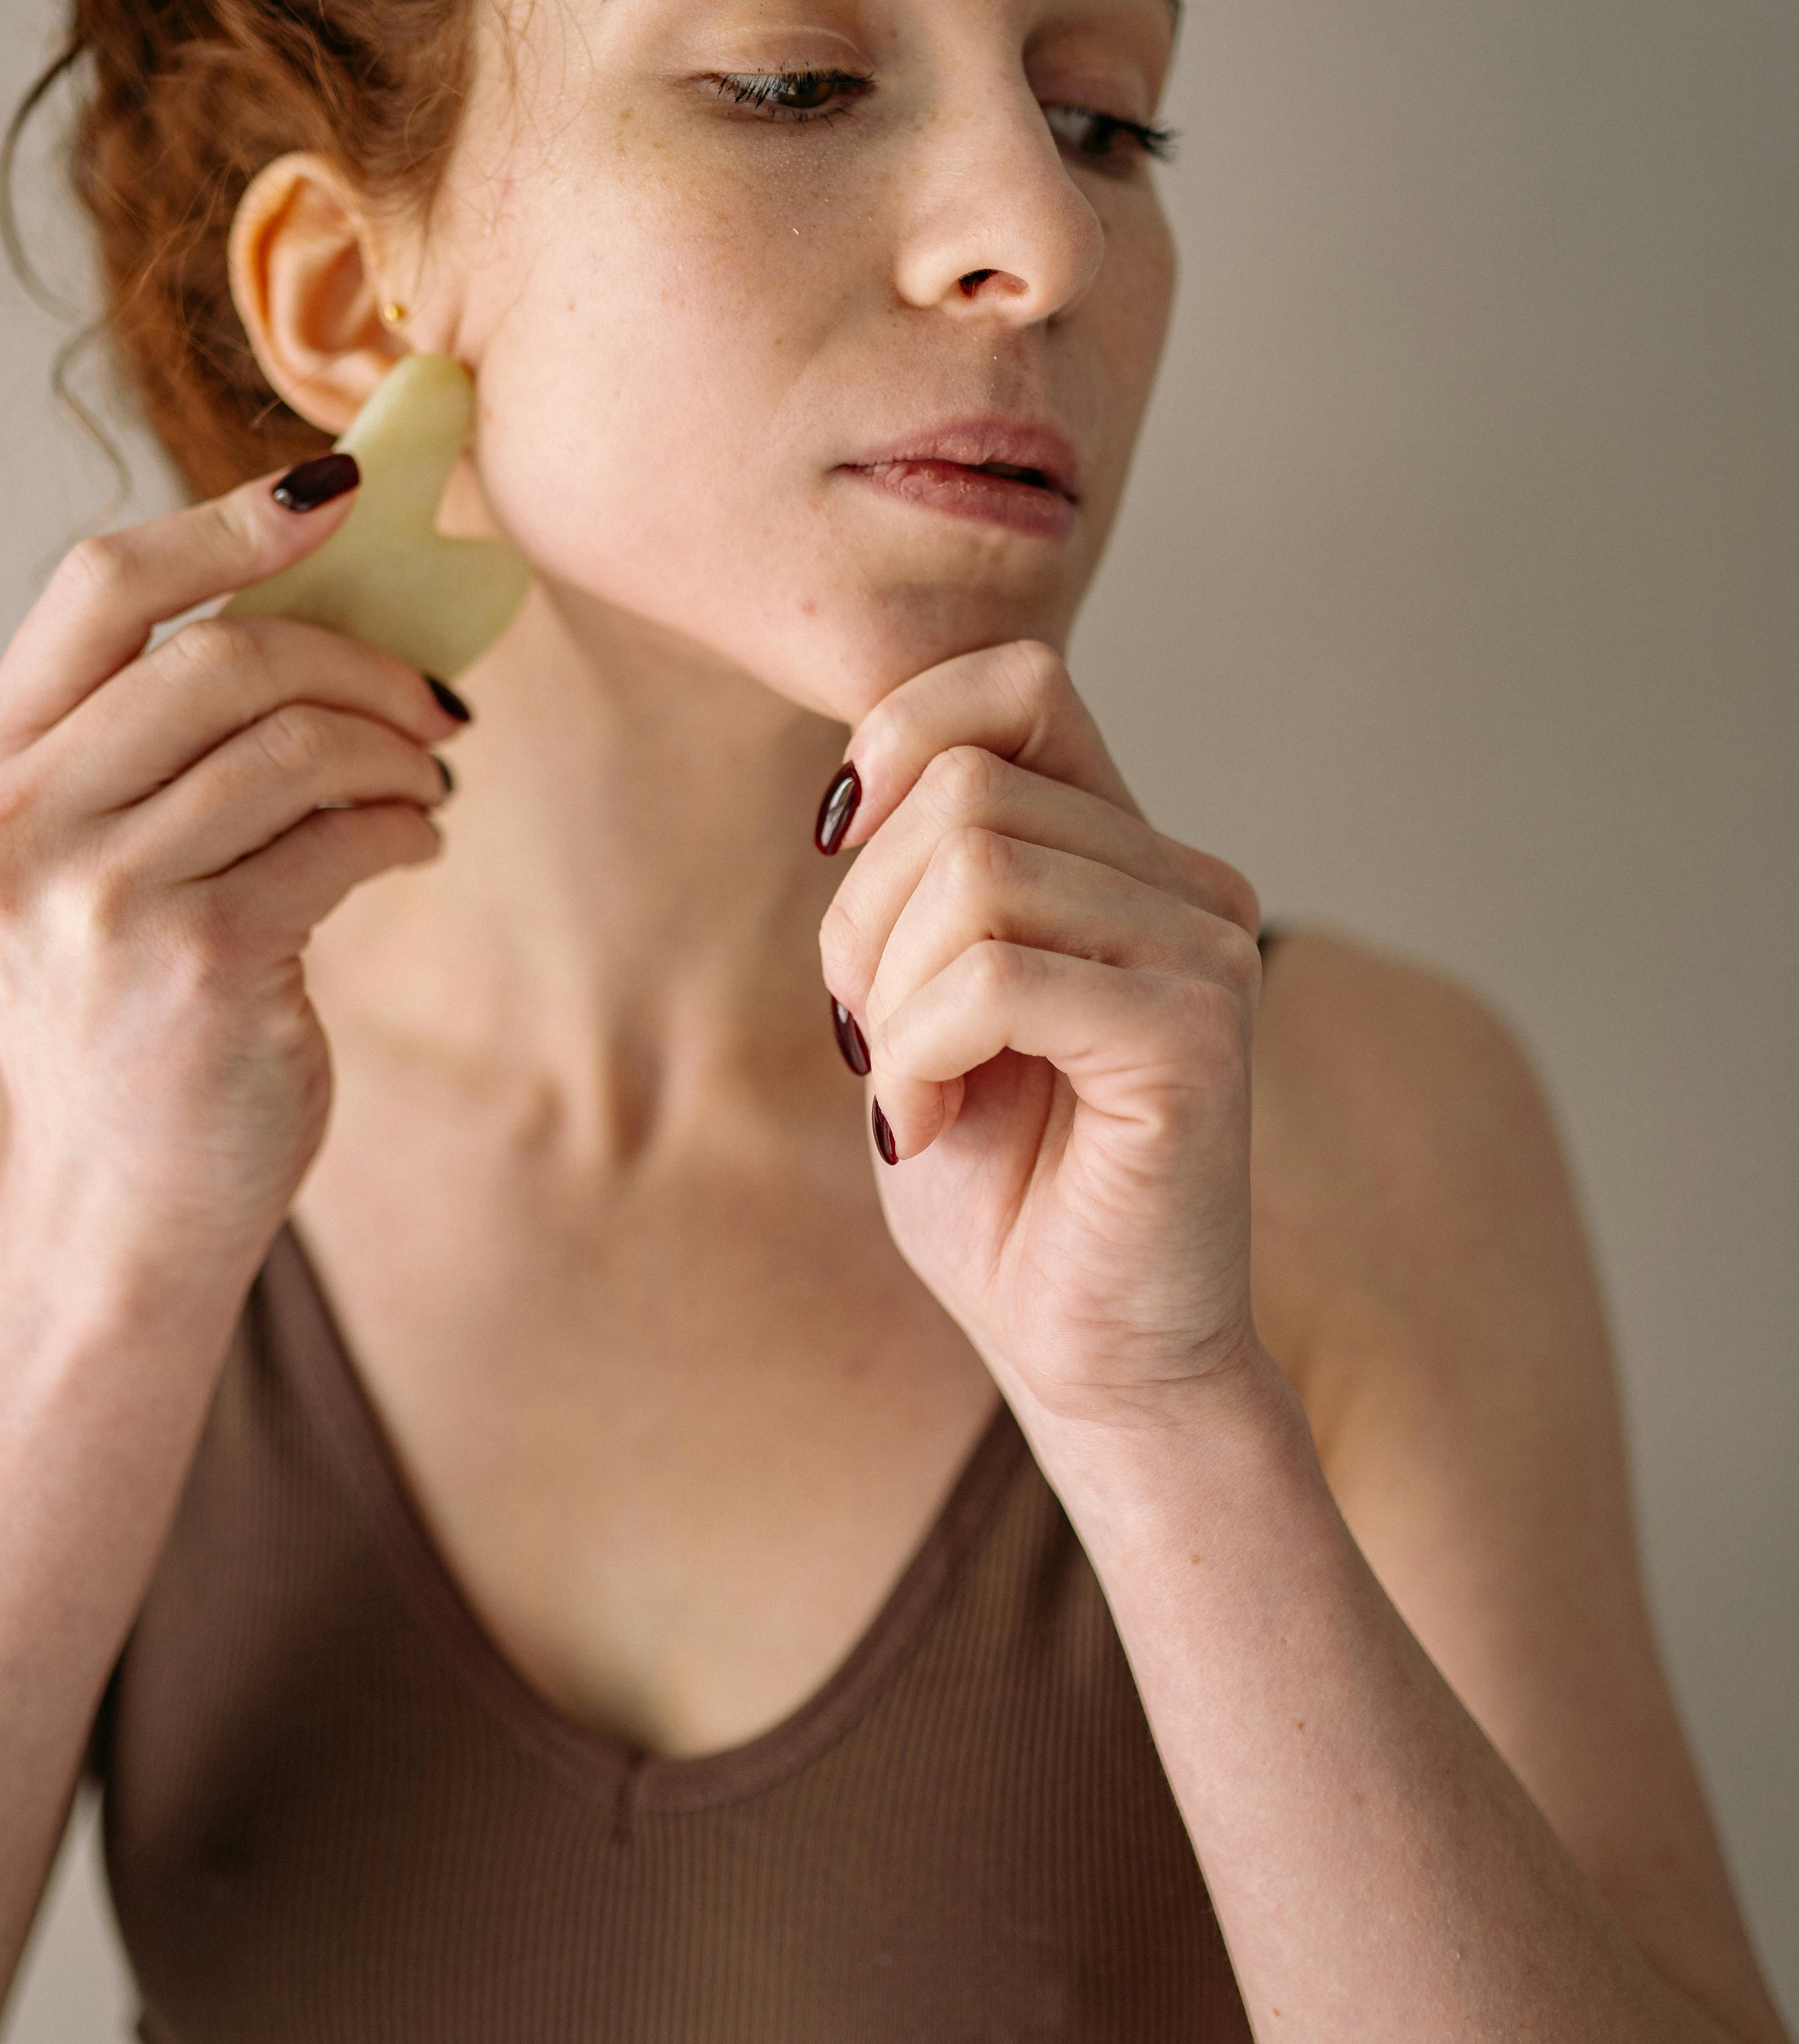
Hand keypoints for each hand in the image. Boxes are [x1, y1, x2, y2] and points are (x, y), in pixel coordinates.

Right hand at [0, 466, 462, 1277]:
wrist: (122, 1205)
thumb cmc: (130, 1012)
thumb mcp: (99, 858)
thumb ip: (159, 738)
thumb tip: (321, 595)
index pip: (102, 585)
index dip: (229, 521)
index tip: (337, 496)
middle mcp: (22, 824)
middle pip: (219, 655)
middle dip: (355, 657)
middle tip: (432, 697)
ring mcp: (103, 897)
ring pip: (290, 744)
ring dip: (391, 748)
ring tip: (428, 777)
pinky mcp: (198, 965)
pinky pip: (339, 839)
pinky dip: (403, 826)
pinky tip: (414, 843)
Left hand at [817, 641, 1270, 1454]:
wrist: (1092, 1360)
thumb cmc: (1006, 1198)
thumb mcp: (920, 1004)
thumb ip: (915, 882)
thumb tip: (859, 780)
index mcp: (1126, 855)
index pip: (1016, 683)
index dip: (901, 735)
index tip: (840, 848)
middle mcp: (1183, 880)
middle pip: (966, 784)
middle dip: (864, 915)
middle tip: (873, 1042)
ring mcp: (1204, 949)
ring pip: (975, 866)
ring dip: (889, 992)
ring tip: (907, 1091)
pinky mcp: (1194, 1033)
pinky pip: (997, 974)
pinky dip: (920, 1051)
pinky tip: (923, 1128)